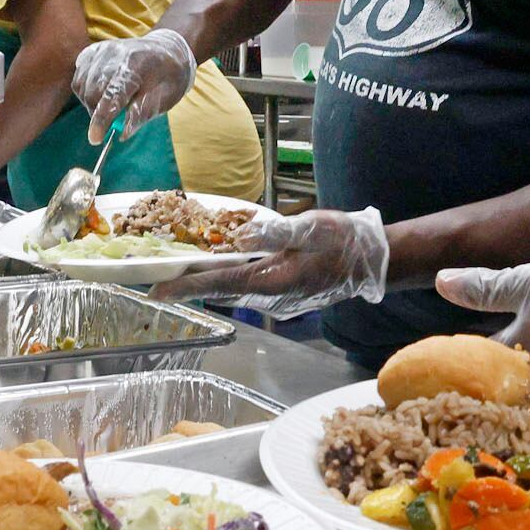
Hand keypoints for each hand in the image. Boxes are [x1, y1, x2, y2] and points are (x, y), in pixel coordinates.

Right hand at [73, 29, 196, 141]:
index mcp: (138, 64)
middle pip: (93, 92)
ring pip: (82, 86)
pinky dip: (84, 92)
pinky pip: (78, 78)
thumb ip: (142, 114)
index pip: (113, 94)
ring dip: (90, 104)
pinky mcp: (92, 51)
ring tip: (109, 106)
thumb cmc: (168, 77)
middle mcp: (116, 53)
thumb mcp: (165, 98)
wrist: (167, 50)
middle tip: (113, 121)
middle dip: (98, 114)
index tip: (95, 139)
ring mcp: (102, 50)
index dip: (102, 119)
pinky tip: (100, 94)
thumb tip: (122, 134)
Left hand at [159, 206, 385, 318]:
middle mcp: (271, 297)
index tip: (157, 293)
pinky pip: (246, 287)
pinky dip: (226, 279)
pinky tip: (216, 267)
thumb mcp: (312, 229)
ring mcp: (278, 300)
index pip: (220, 284)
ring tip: (176, 272)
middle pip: (220, 291)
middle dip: (187, 286)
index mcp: (273, 281)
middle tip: (154, 281)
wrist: (375, 259)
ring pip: (232, 291)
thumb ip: (275, 233)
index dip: (186, 287)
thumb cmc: (345, 240)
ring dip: (205, 283)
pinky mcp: (284, 294)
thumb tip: (242, 236)